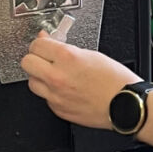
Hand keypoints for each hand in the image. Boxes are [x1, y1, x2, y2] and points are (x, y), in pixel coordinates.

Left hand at [20, 33, 137, 128]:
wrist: (125, 105)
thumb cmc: (116, 81)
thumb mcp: (92, 54)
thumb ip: (67, 48)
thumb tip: (50, 41)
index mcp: (67, 58)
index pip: (36, 45)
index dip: (41, 43)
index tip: (45, 44)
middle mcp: (58, 77)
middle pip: (27, 62)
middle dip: (35, 58)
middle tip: (44, 58)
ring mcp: (56, 95)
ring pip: (32, 82)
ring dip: (40, 77)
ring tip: (54, 75)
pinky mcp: (59, 110)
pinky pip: (45, 98)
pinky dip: (51, 93)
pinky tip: (64, 89)